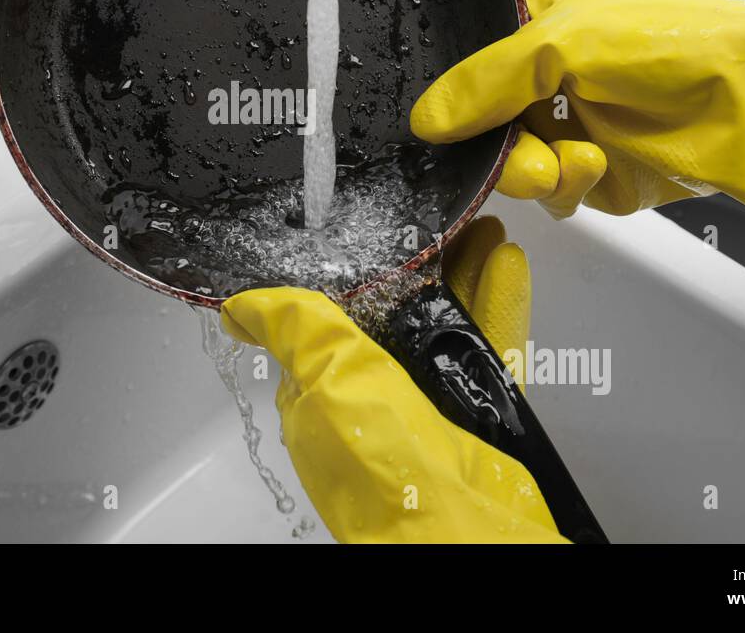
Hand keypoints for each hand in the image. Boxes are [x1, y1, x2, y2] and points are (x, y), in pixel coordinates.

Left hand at [221, 216, 566, 542]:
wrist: (459, 529)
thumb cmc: (383, 467)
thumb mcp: (324, 379)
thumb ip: (291, 331)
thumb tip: (237, 307)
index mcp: (331, 385)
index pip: (337, 314)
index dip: (358, 268)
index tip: (378, 224)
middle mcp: (380, 394)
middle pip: (401, 309)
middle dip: (422, 260)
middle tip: (441, 215)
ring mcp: (432, 401)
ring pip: (448, 319)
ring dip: (466, 270)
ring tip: (481, 223)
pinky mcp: (481, 409)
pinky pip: (491, 343)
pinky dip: (500, 303)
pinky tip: (506, 263)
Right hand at [412, 0, 744, 253]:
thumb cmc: (676, 44)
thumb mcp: (562, 40)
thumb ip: (485, 77)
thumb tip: (423, 118)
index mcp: (543, 15)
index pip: (471, 46)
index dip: (448, 77)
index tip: (429, 106)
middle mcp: (553, 70)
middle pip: (482, 115)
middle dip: (490, 141)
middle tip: (507, 153)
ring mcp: (575, 122)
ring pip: (511, 159)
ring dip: (526, 168)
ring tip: (558, 164)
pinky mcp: (599, 173)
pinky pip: (552, 190)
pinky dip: (563, 187)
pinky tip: (590, 169)